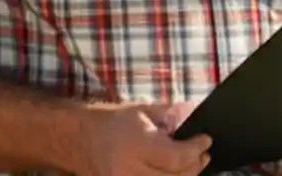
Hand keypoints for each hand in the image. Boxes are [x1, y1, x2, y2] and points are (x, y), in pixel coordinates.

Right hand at [73, 102, 211, 175]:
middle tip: (203, 155)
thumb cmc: (107, 120)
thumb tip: (190, 114)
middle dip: (194, 166)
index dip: (195, 150)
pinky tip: (174, 173)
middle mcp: (131, 169)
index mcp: (136, 144)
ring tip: (192, 166)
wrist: (76, 138)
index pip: (176, 156)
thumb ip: (166, 115)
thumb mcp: (138, 111)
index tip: (206, 140)